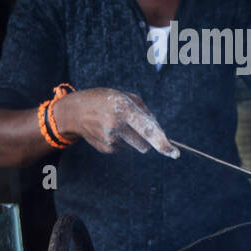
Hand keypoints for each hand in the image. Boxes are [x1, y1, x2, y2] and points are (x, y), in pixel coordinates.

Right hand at [52, 88, 178, 157]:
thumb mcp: (126, 97)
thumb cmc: (105, 100)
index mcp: (123, 109)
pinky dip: (124, 141)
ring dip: (135, 138)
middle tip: (136, 125)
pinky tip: (111, 131)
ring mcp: (110, 140)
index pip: (148, 130)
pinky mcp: (106, 149)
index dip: (163, 143)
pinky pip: (126, 149)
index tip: (174, 153)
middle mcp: (116, 126)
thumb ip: (146, 113)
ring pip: (137, 147)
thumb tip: (159, 133)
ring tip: (119, 124)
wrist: (75, 112)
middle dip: (148, 139)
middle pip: (146, 144)